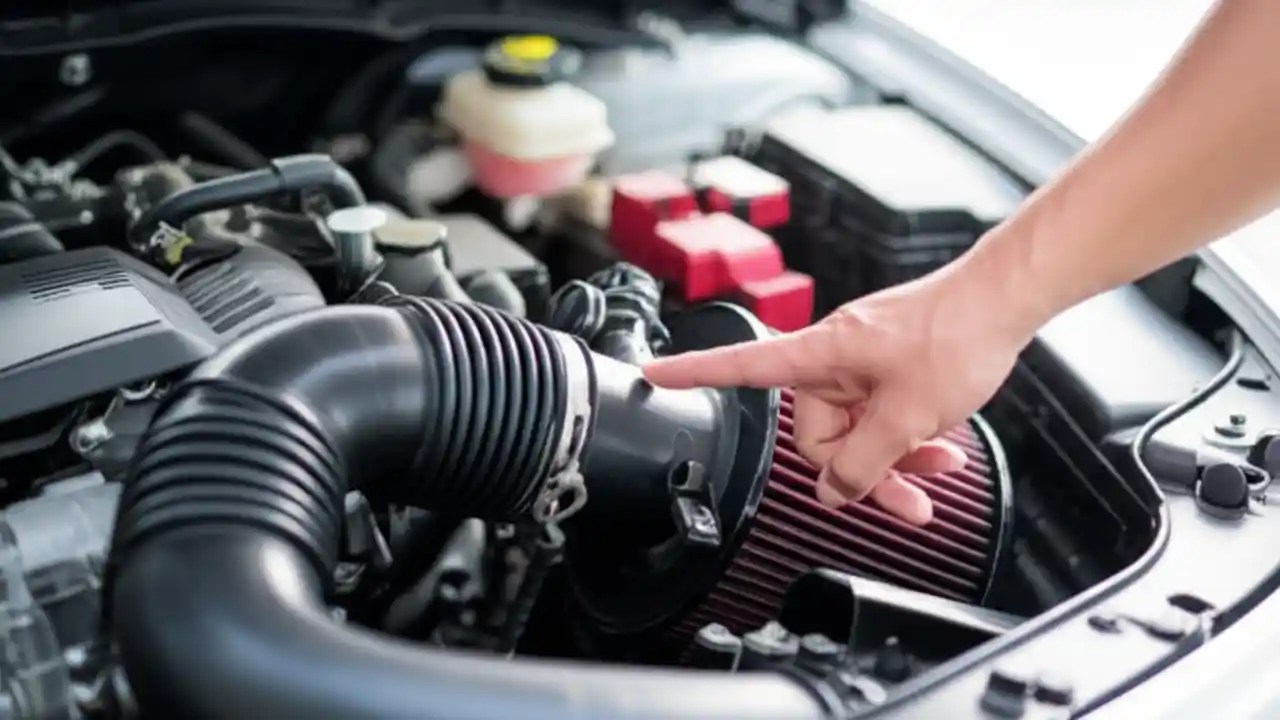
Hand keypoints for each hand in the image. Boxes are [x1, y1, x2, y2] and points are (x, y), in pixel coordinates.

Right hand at [642, 254, 1037, 524]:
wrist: (1005, 298)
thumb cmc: (957, 331)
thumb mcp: (909, 413)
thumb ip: (865, 460)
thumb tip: (835, 490)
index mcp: (821, 354)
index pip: (742, 365)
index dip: (695, 372)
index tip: (654, 374)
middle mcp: (834, 357)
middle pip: (819, 432)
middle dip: (863, 467)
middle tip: (905, 494)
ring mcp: (864, 362)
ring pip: (859, 429)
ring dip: (895, 458)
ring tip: (935, 476)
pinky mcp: (891, 366)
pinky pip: (884, 413)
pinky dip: (910, 436)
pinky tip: (943, 451)